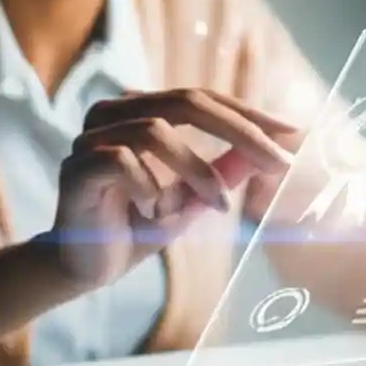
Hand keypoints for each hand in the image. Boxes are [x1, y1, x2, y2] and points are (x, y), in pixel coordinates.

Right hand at [51, 88, 297, 288]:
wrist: (85, 268)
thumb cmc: (136, 228)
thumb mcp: (192, 199)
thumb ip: (223, 173)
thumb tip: (268, 153)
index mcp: (139, 110)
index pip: (201, 97)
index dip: (246, 113)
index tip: (290, 132)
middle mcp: (113, 113)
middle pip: (185, 101)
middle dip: (239, 131)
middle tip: (278, 161)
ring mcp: (90, 137)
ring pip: (155, 130)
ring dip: (196, 170)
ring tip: (216, 205)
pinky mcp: (75, 166)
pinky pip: (120, 161)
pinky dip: (148, 187)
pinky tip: (152, 214)